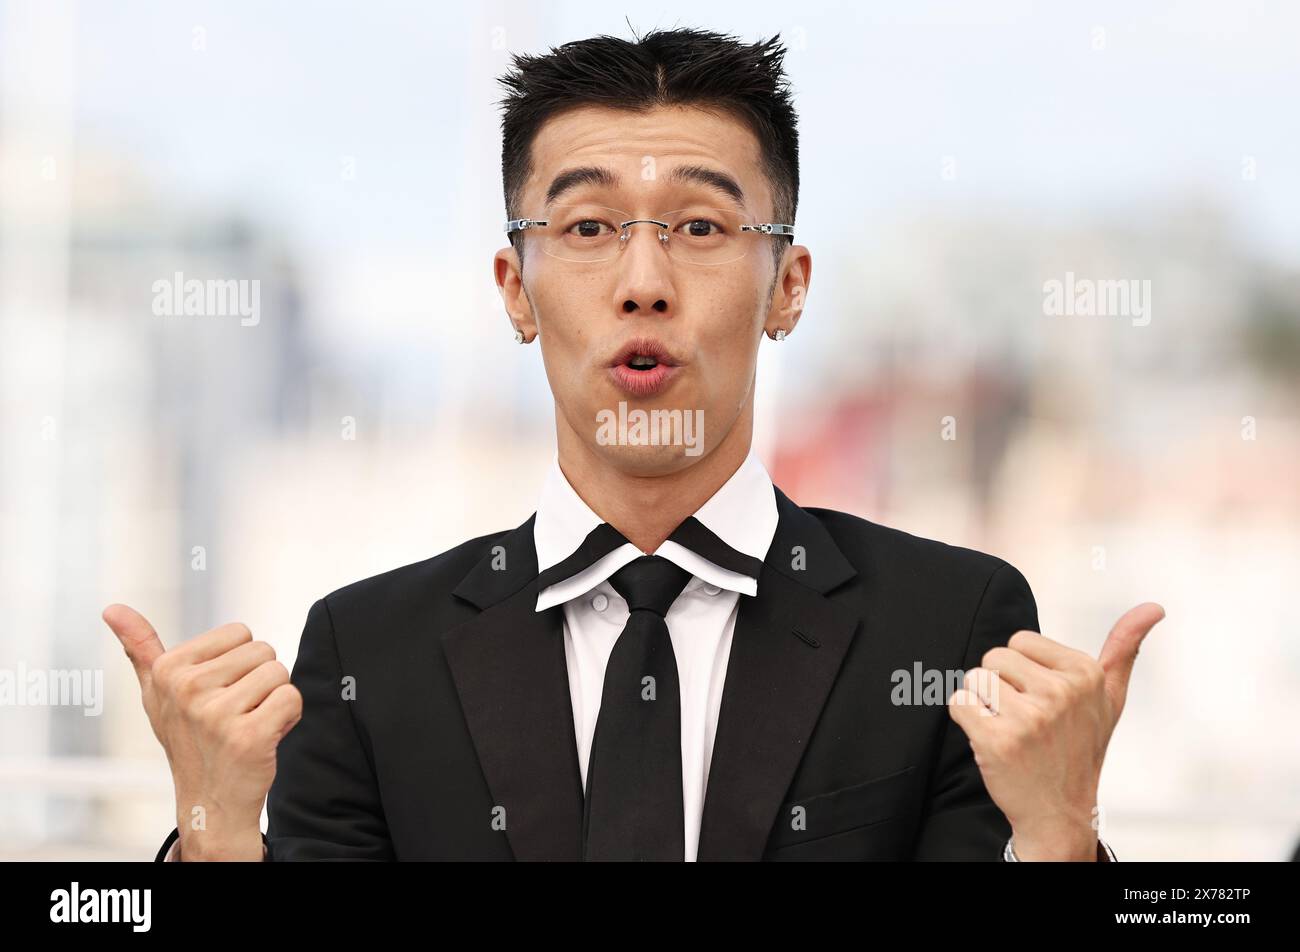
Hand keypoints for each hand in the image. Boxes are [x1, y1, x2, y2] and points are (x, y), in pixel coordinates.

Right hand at [103, 604, 302, 859]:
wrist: (209, 800)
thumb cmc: (188, 738)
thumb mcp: (157, 691)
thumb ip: (140, 646)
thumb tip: (111, 608)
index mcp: (168, 669)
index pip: (240, 632)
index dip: (238, 662)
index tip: (218, 692)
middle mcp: (188, 689)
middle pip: (264, 651)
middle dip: (258, 681)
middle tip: (236, 713)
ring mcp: (217, 714)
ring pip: (280, 674)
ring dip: (273, 699)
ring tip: (248, 724)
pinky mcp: (248, 736)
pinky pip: (292, 698)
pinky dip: (288, 717)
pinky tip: (265, 737)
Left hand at [947, 602, 1164, 859]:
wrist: (1059, 812)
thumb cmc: (1081, 748)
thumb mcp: (1111, 698)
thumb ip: (1124, 648)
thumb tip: (1154, 607)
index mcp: (1085, 674)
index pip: (1020, 640)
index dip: (1024, 670)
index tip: (1044, 698)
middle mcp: (1061, 692)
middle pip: (994, 657)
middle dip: (1001, 684)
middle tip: (1025, 718)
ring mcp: (1030, 717)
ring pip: (974, 679)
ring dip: (983, 704)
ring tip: (1010, 729)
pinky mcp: (998, 739)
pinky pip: (959, 702)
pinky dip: (967, 719)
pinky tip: (992, 740)